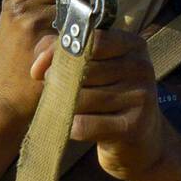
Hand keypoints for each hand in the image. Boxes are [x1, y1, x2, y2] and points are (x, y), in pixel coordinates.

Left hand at [31, 28, 166, 180]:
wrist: (141, 139)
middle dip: (59, 84)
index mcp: (133, 45)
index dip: (59, 53)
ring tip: (72, 111)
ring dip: (65, 107)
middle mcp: (141, 67)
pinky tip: (78, 127)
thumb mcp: (95, 68)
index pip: (91, 40)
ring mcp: (140, 97)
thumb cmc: (109, 97)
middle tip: (58, 94)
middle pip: (82, 70)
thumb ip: (63, 53)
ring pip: (80, 98)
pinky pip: (83, 124)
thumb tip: (39, 65)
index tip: (41, 69)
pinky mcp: (132, 127)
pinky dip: (71, 127)